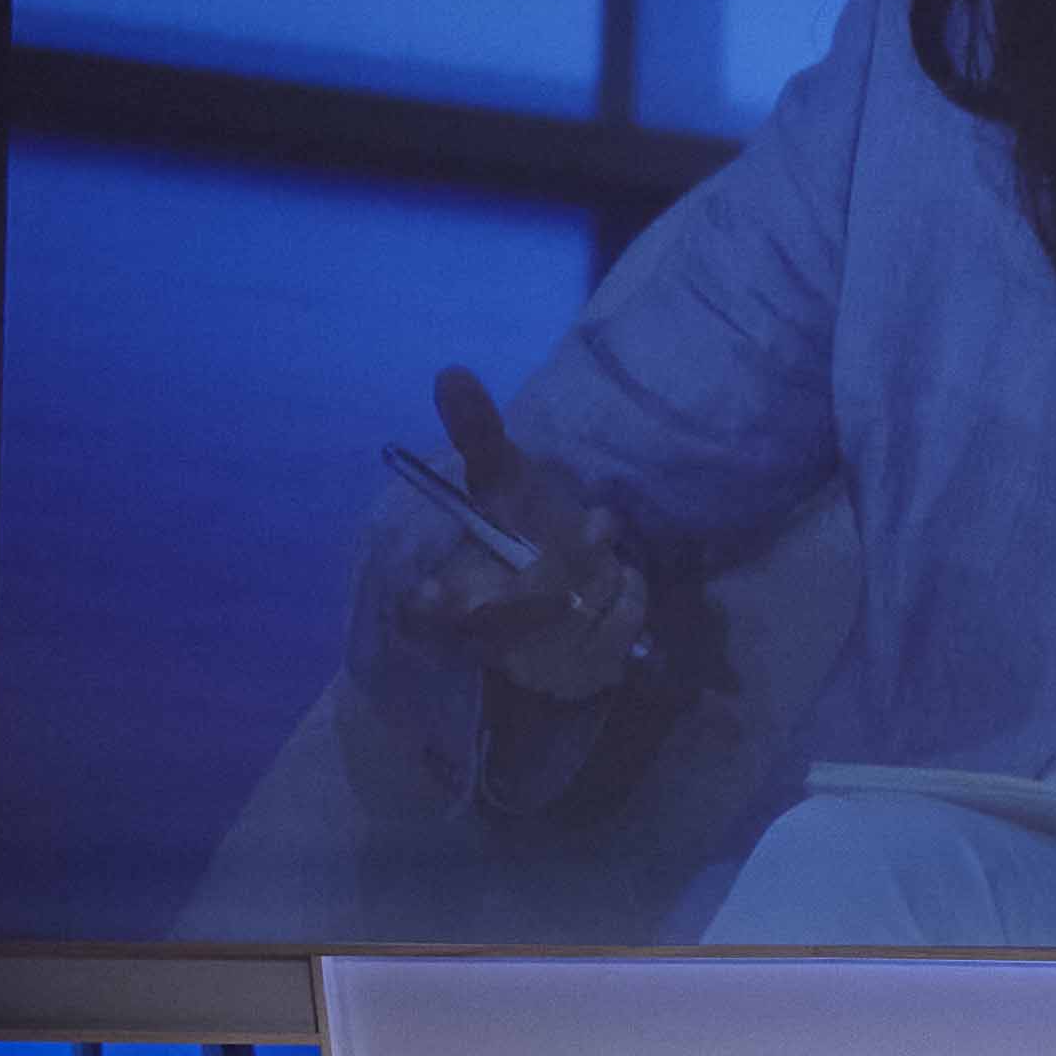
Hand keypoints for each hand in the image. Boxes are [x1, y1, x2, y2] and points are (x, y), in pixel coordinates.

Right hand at [369, 372, 651, 702]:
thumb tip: (451, 373)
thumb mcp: (501, 484)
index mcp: (441, 599)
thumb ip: (477, 433)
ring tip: (598, 549)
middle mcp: (481, 641)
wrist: (560, 602)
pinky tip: (618, 581)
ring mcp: (534, 668)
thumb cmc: (520, 534)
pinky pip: (622, 629)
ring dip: (605, 568)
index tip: (430, 594)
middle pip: (530, 599)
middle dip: (571, 551)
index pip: (425, 613)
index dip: (429, 608)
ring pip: (583, 609)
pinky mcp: (583, 682)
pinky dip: (629, 594)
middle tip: (595, 523)